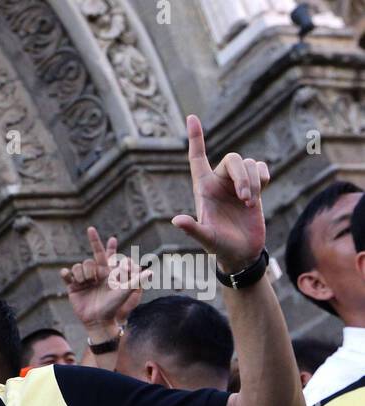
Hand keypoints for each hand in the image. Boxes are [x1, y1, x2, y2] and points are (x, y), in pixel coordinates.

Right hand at [60, 227, 142, 327]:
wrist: (97, 321)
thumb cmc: (113, 307)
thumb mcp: (125, 292)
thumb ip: (136, 281)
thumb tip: (151, 271)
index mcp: (107, 274)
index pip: (108, 257)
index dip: (109, 247)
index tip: (113, 238)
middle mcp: (95, 275)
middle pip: (92, 257)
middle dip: (94, 241)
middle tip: (91, 228)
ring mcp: (83, 280)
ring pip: (80, 265)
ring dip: (83, 272)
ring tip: (87, 283)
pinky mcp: (72, 287)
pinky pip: (67, 275)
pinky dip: (67, 274)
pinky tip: (69, 276)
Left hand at [171, 114, 269, 272]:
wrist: (242, 253)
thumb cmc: (220, 247)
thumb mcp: (206, 239)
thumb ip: (193, 229)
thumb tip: (176, 221)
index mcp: (203, 189)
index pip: (197, 158)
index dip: (195, 138)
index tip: (191, 117)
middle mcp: (219, 182)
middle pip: (233, 159)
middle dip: (243, 176)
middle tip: (245, 200)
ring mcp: (237, 184)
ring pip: (250, 164)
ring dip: (254, 182)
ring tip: (250, 204)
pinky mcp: (255, 187)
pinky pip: (262, 168)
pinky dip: (264, 177)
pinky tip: (261, 193)